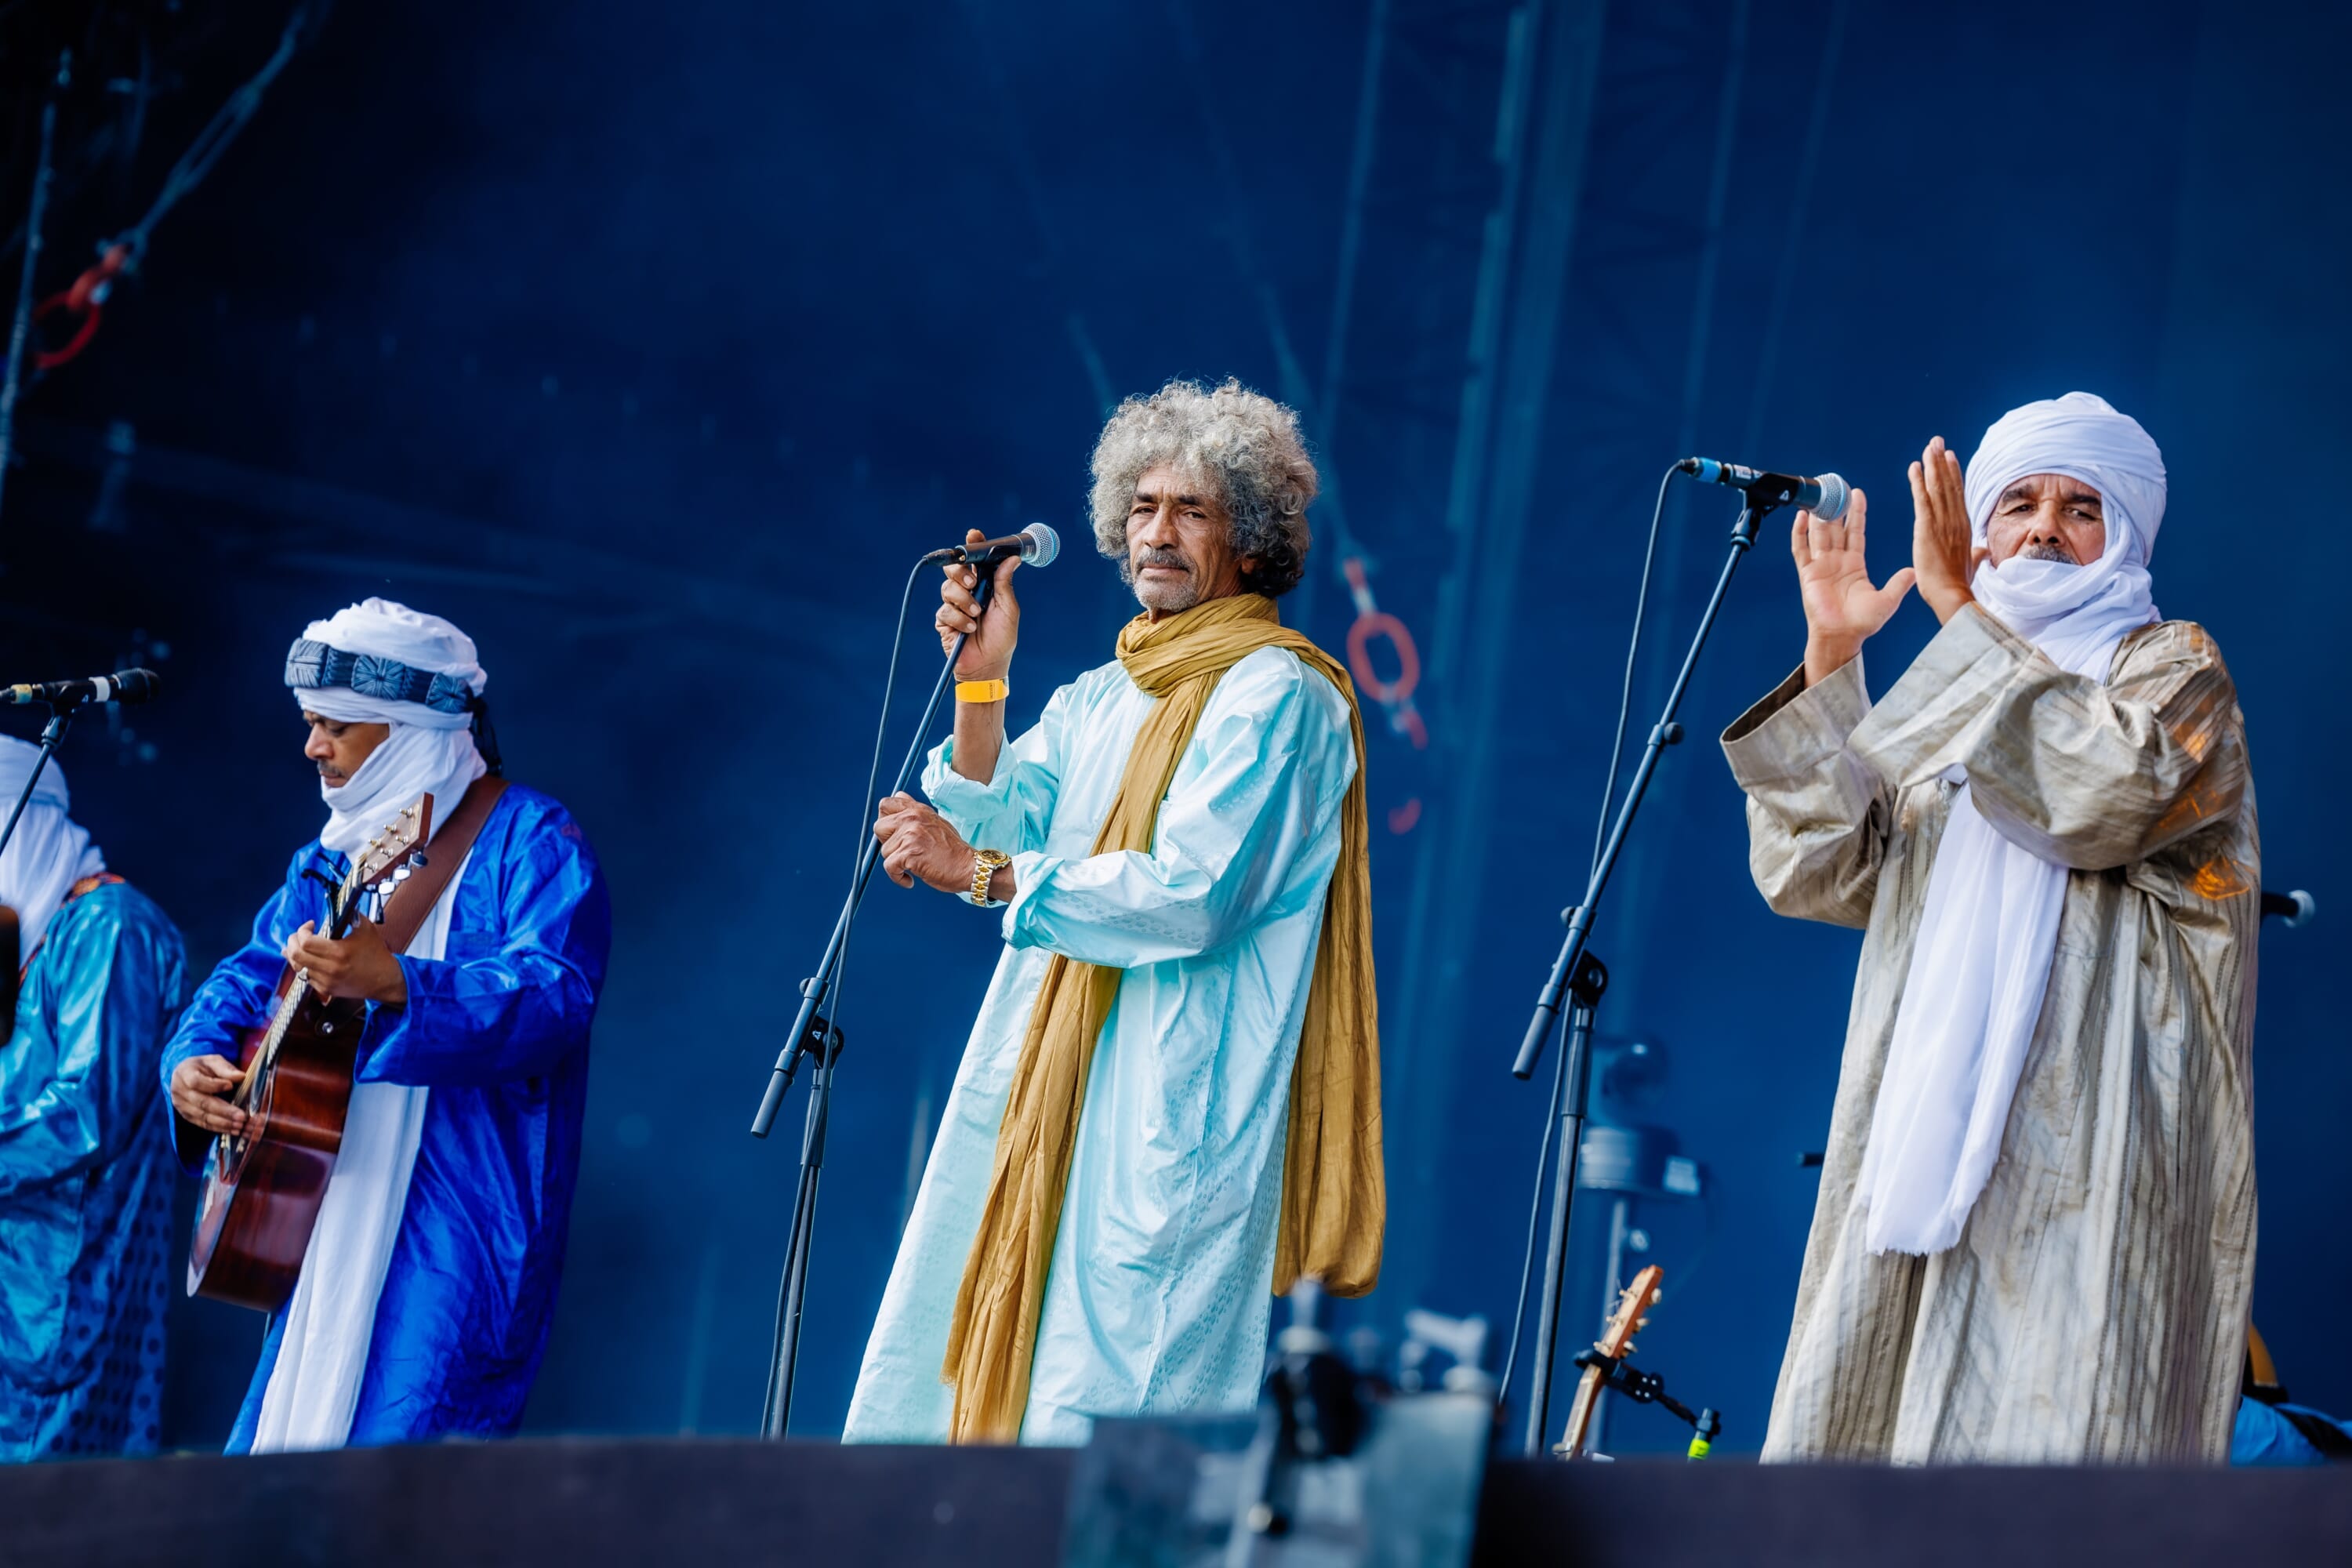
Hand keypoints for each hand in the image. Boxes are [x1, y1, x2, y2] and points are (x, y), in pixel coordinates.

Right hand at [171, 1054, 249, 1136]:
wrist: (186, 1074)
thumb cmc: (203, 1067)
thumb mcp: (213, 1061)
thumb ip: (225, 1069)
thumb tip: (241, 1076)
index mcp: (184, 1073)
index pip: (196, 1081)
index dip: (214, 1085)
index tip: (231, 1086)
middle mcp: (180, 1091)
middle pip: (201, 1103)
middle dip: (223, 1111)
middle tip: (241, 1116)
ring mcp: (181, 1105)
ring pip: (202, 1116)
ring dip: (222, 1123)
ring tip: (239, 1125)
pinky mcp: (186, 1115)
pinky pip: (202, 1124)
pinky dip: (218, 1128)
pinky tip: (232, 1130)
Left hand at [284, 918, 408, 1005]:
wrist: (385, 980)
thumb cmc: (376, 954)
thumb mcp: (366, 929)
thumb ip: (351, 915)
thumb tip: (337, 906)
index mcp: (339, 952)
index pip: (306, 942)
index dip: (302, 930)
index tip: (310, 925)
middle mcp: (330, 969)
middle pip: (296, 955)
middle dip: (292, 941)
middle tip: (298, 935)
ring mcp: (327, 981)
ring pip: (297, 968)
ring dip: (294, 955)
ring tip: (296, 946)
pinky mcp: (326, 990)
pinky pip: (305, 978)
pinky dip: (303, 967)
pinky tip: (306, 960)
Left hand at [874, 792, 982, 893]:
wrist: (968, 867)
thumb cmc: (953, 850)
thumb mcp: (934, 821)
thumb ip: (915, 811)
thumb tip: (899, 796)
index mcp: (918, 810)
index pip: (886, 804)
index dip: (884, 820)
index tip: (892, 834)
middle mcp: (913, 818)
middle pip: (879, 827)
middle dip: (886, 843)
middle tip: (901, 852)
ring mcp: (911, 835)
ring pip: (885, 851)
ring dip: (896, 863)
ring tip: (912, 867)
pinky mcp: (909, 853)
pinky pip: (889, 867)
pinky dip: (897, 877)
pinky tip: (910, 879)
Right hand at [937, 530, 1021, 680]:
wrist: (988, 665)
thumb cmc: (1002, 638)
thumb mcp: (1008, 609)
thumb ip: (1004, 583)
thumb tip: (1012, 559)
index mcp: (984, 585)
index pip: (975, 561)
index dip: (972, 545)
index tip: (973, 534)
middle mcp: (967, 591)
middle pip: (954, 569)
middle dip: (960, 572)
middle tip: (972, 583)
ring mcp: (954, 605)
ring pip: (948, 589)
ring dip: (964, 602)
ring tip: (976, 616)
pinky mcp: (944, 620)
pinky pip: (945, 610)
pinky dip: (960, 620)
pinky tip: (969, 630)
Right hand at [1793, 487, 1913, 684]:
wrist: (1842, 637)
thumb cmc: (1863, 624)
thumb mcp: (1888, 600)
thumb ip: (1899, 584)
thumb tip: (1915, 571)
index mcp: (1854, 565)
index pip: (1856, 531)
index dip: (1856, 513)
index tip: (1857, 494)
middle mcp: (1836, 562)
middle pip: (1835, 528)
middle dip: (1835, 507)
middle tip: (1835, 486)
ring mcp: (1820, 566)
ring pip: (1818, 534)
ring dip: (1818, 515)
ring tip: (1819, 495)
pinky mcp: (1807, 574)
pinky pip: (1801, 549)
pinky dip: (1800, 533)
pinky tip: (1802, 517)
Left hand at [1908, 435, 1983, 625]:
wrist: (1952, 595)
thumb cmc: (1959, 584)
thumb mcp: (1971, 564)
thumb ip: (1976, 555)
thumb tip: (1982, 551)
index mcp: (1964, 527)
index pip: (1958, 494)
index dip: (1954, 473)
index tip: (1950, 456)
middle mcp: (1955, 520)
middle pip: (1949, 484)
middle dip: (1942, 461)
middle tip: (1937, 441)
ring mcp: (1943, 523)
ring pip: (1938, 487)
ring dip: (1932, 465)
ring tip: (1928, 446)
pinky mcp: (1927, 528)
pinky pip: (1923, 499)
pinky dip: (1918, 482)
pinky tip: (1914, 467)